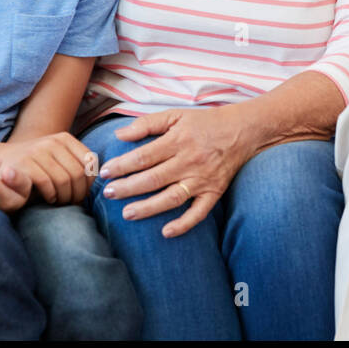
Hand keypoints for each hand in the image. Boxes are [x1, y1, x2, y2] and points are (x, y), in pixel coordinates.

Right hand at [0, 132, 96, 204]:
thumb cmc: (34, 166)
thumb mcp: (56, 159)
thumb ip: (75, 165)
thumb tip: (103, 181)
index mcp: (64, 139)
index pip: (90, 162)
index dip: (90, 182)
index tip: (84, 194)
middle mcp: (53, 141)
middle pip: (79, 173)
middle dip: (79, 193)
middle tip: (73, 203)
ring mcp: (38, 150)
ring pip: (65, 179)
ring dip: (66, 196)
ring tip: (61, 202)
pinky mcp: (25, 162)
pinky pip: (48, 183)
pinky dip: (52, 195)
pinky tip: (49, 199)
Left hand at [97, 107, 254, 237]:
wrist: (243, 130)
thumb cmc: (205, 122)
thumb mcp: (176, 115)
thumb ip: (147, 123)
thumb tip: (119, 135)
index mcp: (178, 141)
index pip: (144, 156)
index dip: (122, 165)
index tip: (104, 172)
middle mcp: (190, 161)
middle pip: (153, 178)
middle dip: (128, 188)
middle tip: (108, 194)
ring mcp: (203, 179)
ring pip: (172, 198)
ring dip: (149, 208)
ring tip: (128, 214)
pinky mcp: (214, 192)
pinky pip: (199, 212)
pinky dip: (184, 224)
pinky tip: (166, 232)